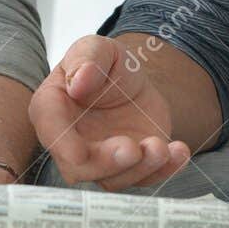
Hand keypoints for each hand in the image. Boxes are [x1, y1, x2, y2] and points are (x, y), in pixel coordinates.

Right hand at [28, 35, 190, 188]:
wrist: (134, 80)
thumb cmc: (106, 65)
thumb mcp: (97, 48)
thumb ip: (86, 59)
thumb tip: (77, 81)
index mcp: (53, 109)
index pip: (50, 130)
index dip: (63, 144)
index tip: (80, 152)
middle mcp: (71, 141)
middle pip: (79, 166)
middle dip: (105, 163)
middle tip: (132, 148)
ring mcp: (100, 159)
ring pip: (113, 179)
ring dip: (139, 168)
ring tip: (160, 147)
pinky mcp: (129, 168)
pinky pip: (145, 178)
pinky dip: (163, 171)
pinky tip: (178, 151)